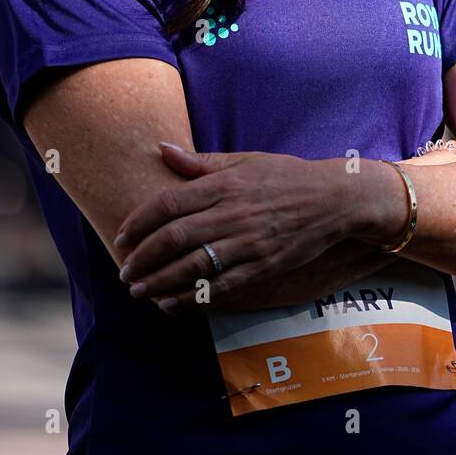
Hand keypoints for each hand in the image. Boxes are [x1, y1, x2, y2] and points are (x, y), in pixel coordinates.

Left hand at [114, 144, 359, 311]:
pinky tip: (172, 304)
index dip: (139, 222)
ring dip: (160, 282)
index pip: (169, 203)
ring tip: (140, 291)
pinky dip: (192, 299)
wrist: (334, 199)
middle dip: (143, 258)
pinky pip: (221, 287)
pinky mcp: (263, 267)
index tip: (121, 236)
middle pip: (175, 239)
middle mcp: (233, 214)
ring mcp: (248, 243)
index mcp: (225, 184)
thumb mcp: (244, 160)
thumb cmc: (286, 176)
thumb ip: (200, 162)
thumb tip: (161, 149)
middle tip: (125, 271)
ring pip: (193, 267)